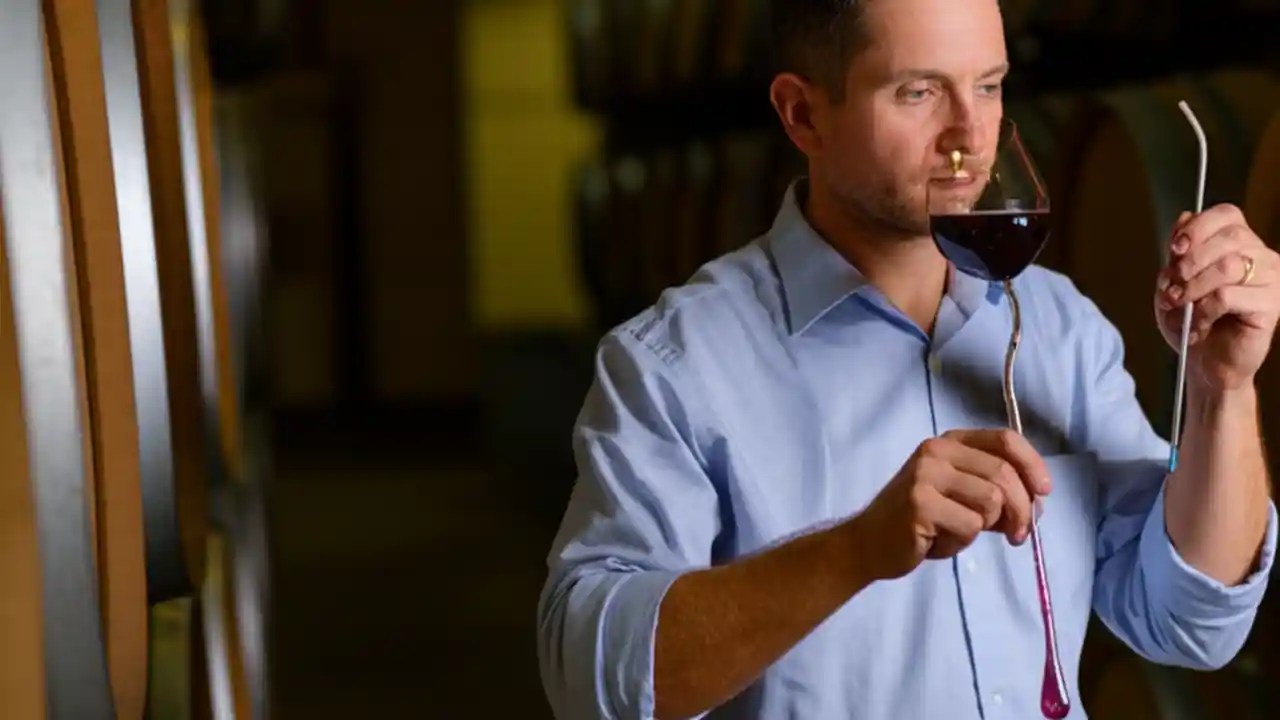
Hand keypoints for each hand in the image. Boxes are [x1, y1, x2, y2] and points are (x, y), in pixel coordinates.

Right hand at [848, 429, 1051, 581]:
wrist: (868, 543)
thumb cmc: (920, 522)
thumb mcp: (961, 498)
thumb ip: (997, 494)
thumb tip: (1038, 503)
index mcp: (949, 442)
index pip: (1005, 439)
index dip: (1033, 465)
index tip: (1044, 493)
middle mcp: (936, 451)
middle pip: (1004, 474)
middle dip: (1022, 510)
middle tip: (1018, 536)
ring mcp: (925, 475)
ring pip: (991, 501)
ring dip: (989, 527)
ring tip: (964, 534)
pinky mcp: (920, 504)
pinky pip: (970, 525)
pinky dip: (963, 541)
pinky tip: (941, 541)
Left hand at [1156, 205, 1279, 391]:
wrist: (1205, 363)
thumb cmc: (1191, 322)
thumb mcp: (1174, 282)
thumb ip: (1179, 251)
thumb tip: (1183, 218)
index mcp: (1239, 244)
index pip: (1227, 215)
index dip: (1197, 228)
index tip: (1174, 249)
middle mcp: (1261, 257)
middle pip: (1229, 238)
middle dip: (1190, 261)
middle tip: (1172, 286)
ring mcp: (1271, 280)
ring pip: (1228, 266)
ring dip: (1193, 288)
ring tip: (1179, 306)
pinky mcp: (1271, 305)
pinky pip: (1228, 296)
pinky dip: (1203, 311)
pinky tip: (1197, 326)